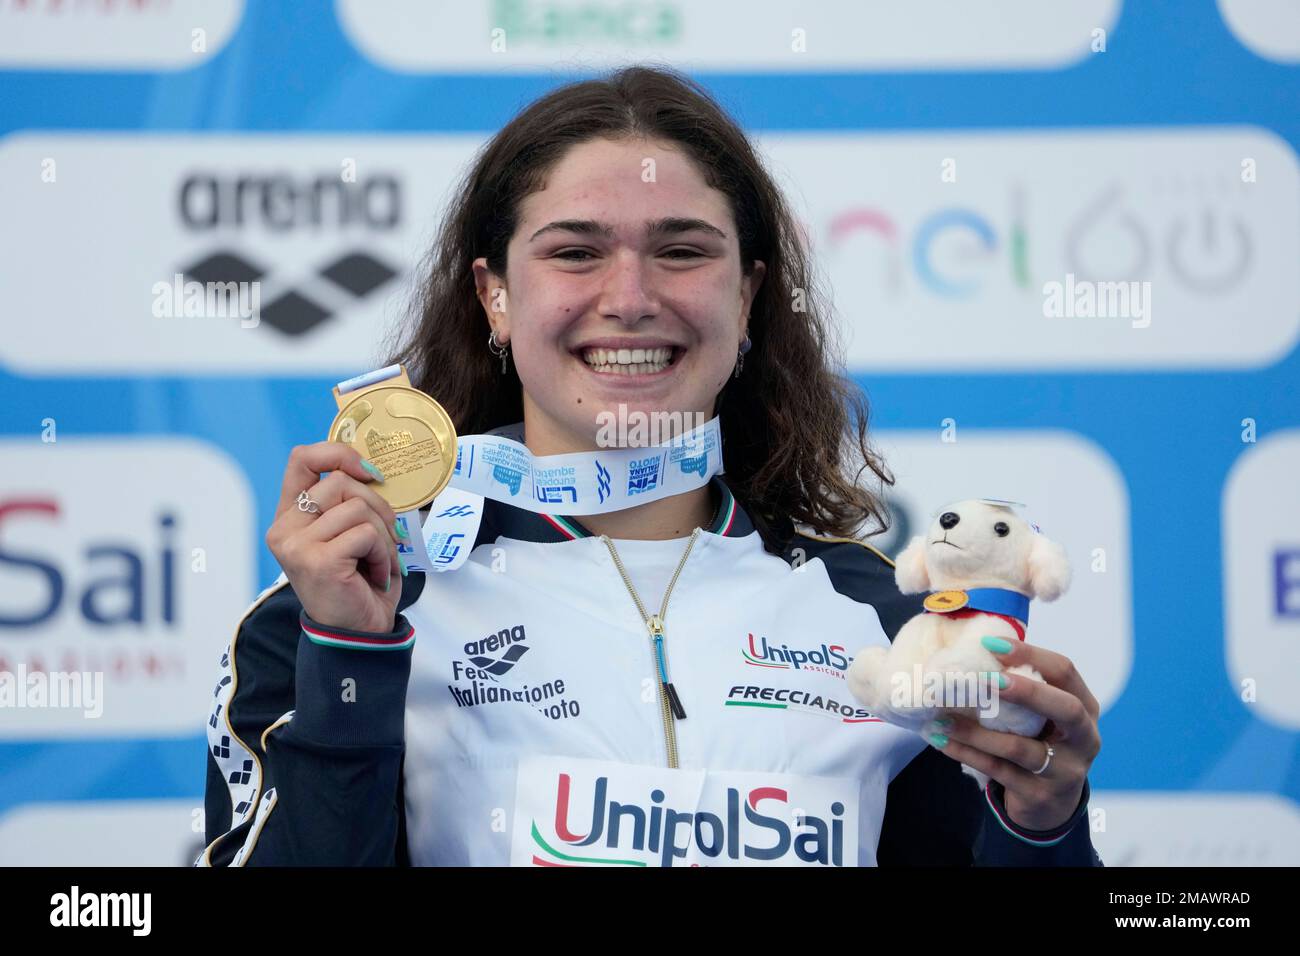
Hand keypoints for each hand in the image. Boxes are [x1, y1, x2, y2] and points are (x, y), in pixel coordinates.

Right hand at [265, 441, 406, 633]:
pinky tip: (374, 576)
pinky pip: (366, 534)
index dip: (338, 453)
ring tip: (378, 562)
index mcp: (290, 517)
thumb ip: (349, 502)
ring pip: (358, 509)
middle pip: (341, 483)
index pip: (301, 460)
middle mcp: (284, 529)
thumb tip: (372, 470)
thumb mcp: (350, 534)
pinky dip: (383, 554)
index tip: (369, 472)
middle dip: (378, 507)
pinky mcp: (317, 560)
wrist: (358, 635)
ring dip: (383, 536)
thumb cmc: (358, 583)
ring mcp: (296, 545)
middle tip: (388, 537)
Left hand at [924, 637, 1101, 830]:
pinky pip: (998, 770)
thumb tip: (969, 653)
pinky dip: (967, 753)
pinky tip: (942, 741)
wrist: (1051, 803)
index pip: (1065, 672)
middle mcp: (1084, 738)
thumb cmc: (1040, 742)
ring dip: (976, 732)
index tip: (991, 644)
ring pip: (1020, 747)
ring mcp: (1065, 770)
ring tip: (943, 719)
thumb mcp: (1043, 716)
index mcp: (1085, 707)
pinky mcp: (1040, 795)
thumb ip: (1021, 689)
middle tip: (986, 680)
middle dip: (1027, 691)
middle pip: (1065, 709)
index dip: (1030, 655)